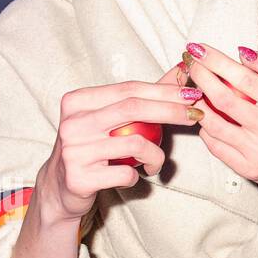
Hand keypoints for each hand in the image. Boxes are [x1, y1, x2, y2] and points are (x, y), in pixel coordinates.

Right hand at [39, 62, 204, 223]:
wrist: (61, 187)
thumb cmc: (94, 146)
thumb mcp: (111, 117)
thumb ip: (144, 96)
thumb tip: (183, 70)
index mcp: (78, 101)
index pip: (130, 89)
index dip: (165, 90)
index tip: (193, 94)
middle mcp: (72, 123)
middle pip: (133, 108)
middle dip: (172, 110)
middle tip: (196, 116)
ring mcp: (73, 151)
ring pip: (135, 143)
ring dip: (157, 154)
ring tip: (156, 162)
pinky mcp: (79, 178)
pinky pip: (126, 173)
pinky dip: (138, 175)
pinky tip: (135, 175)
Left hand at [183, 42, 257, 203]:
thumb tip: (242, 53)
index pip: (244, 78)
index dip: (217, 62)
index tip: (199, 50)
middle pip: (224, 99)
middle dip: (201, 77)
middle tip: (190, 65)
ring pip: (214, 124)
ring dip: (197, 104)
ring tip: (192, 91)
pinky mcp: (247, 169)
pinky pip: (215, 146)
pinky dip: (205, 129)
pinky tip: (205, 117)